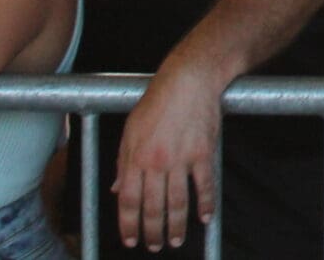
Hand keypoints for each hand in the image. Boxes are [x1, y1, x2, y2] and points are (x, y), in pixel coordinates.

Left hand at [114, 53, 224, 250]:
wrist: (188, 81)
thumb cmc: (157, 102)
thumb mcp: (130, 131)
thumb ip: (123, 163)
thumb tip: (117, 190)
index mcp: (135, 158)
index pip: (129, 202)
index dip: (129, 225)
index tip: (131, 240)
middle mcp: (157, 163)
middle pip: (153, 208)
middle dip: (153, 232)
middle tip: (155, 246)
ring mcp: (182, 159)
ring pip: (178, 202)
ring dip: (177, 225)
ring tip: (176, 240)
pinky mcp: (203, 153)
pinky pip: (204, 185)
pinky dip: (206, 204)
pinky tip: (205, 217)